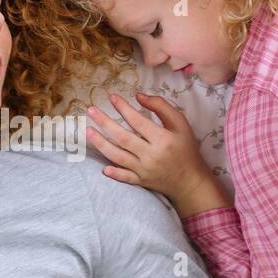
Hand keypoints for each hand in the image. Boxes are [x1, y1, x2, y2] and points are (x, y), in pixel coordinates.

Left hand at [84, 92, 228, 215]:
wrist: (190, 180)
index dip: (123, 108)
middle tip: (90, 110)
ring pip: (118, 156)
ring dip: (101, 143)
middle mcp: (151, 155)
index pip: (137, 121)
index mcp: (162, 139)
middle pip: (122, 137)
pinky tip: (103, 167)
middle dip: (104, 122)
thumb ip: (161, 107)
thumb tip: (138, 96)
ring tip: (87, 131)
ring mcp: (144, 170)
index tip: (112, 97)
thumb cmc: (186, 148)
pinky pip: (124, 177)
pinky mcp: (140, 181)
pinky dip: (114, 173)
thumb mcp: (180, 124)